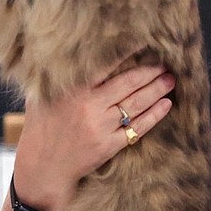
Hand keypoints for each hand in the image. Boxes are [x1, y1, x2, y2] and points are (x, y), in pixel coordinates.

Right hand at [12, 62, 174, 210]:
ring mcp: (101, 127)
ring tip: (170, 80)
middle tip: (166, 64)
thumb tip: (65, 52)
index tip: (144, 43)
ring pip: (136, 104)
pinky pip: (138, 128)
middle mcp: (89, 106)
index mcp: (73, 90)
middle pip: (128, 83)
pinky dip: (154, 115)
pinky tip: (166, 105)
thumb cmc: (41, 128)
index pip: (107, 65)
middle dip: (150, 72)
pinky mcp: (109, 145)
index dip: (128, 52)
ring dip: (157, 90)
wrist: (42, 168)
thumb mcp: (40, 97)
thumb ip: (54, 76)